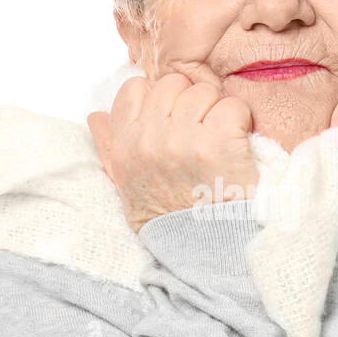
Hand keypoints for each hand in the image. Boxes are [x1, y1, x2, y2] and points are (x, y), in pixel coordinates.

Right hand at [87, 73, 259, 232]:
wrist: (204, 252)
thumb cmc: (169, 219)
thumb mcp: (127, 186)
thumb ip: (110, 147)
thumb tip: (96, 116)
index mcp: (124, 145)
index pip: (135, 88)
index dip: (160, 99)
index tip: (174, 120)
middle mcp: (148, 139)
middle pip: (174, 84)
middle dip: (191, 103)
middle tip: (202, 133)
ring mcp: (183, 139)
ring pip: (205, 92)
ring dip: (217, 113)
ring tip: (219, 143)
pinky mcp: (218, 143)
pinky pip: (231, 106)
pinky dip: (240, 121)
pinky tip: (237, 145)